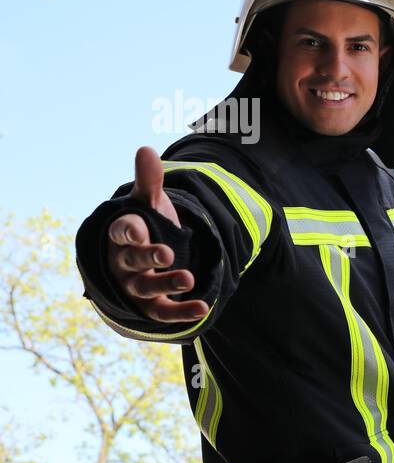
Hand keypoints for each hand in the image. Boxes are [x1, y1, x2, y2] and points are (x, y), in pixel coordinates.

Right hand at [106, 147, 210, 323]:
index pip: (122, 232)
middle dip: (148, 257)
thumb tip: (145, 149)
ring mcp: (136, 287)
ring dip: (166, 283)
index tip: (138, 231)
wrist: (143, 263)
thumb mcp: (149, 205)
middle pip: (132, 261)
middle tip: (167, 253)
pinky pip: (164, 313)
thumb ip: (149, 182)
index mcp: (121, 236)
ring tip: (188, 278)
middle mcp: (123, 263)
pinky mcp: (151, 307)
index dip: (129, 232)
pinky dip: (181, 312)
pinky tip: (203, 307)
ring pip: (146, 288)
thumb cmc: (145, 228)